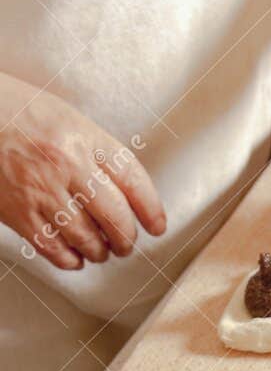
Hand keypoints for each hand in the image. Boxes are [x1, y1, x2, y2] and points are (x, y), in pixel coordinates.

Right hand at [0, 72, 165, 271]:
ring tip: (101, 250)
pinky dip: (70, 259)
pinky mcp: (18, 213)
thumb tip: (124, 189)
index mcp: (82, 136)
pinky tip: (74, 256)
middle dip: (126, 239)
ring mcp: (42, 191)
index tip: (157, 226)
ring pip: (88, 239)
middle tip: (125, 243)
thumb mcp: (63, 118)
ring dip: (100, 252)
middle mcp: (66, 164)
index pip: (133, 179)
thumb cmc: (12, 111)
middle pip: (116, 217)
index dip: (151, 209)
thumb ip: (93, 150)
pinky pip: (54, 249)